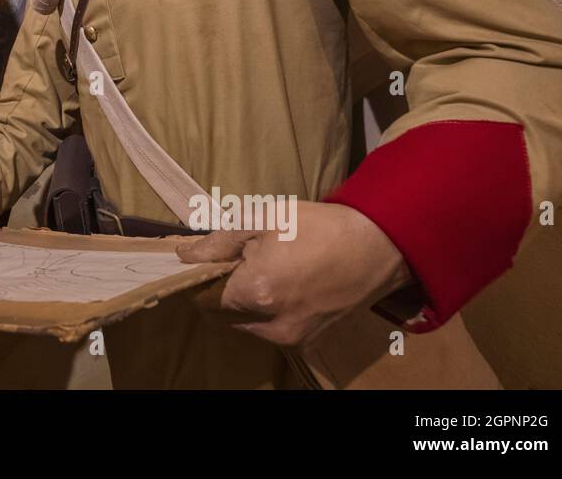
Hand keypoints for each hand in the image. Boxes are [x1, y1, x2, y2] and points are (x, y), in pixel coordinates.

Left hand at [175, 200, 412, 346]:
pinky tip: (286, 285)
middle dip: (222, 291)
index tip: (211, 260)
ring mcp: (291, 338)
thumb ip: (218, 242)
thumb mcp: (262, 219)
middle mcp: (271, 326)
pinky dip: (268, 312)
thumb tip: (185, 255)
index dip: (201, 278)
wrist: (376, 247)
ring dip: (244, 303)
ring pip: (245, 325)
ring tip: (268, 270)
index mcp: (256, 293)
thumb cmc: (318, 227)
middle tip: (242, 261)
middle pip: (221, 316)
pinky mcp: (308, 342)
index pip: (202, 299)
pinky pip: (270, 330)